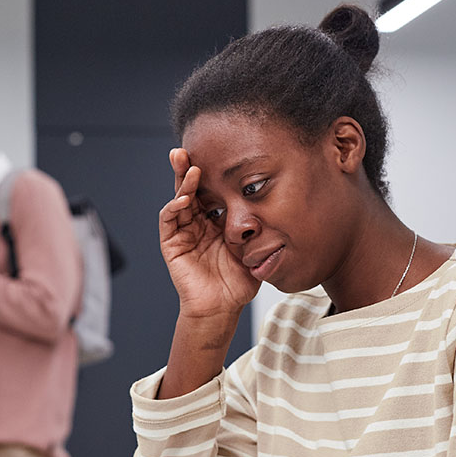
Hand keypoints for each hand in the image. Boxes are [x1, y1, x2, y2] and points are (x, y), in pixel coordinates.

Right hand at [159, 148, 260, 317]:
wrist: (223, 308)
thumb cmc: (239, 281)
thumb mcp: (255, 246)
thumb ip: (261, 227)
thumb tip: (286, 202)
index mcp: (215, 220)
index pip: (210, 190)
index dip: (210, 172)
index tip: (216, 152)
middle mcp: (197, 223)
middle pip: (190, 189)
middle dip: (187, 167)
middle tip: (187, 148)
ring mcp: (183, 232)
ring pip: (178, 199)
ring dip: (181, 182)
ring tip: (189, 167)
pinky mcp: (171, 245)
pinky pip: (169, 221)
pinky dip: (173, 207)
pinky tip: (183, 199)